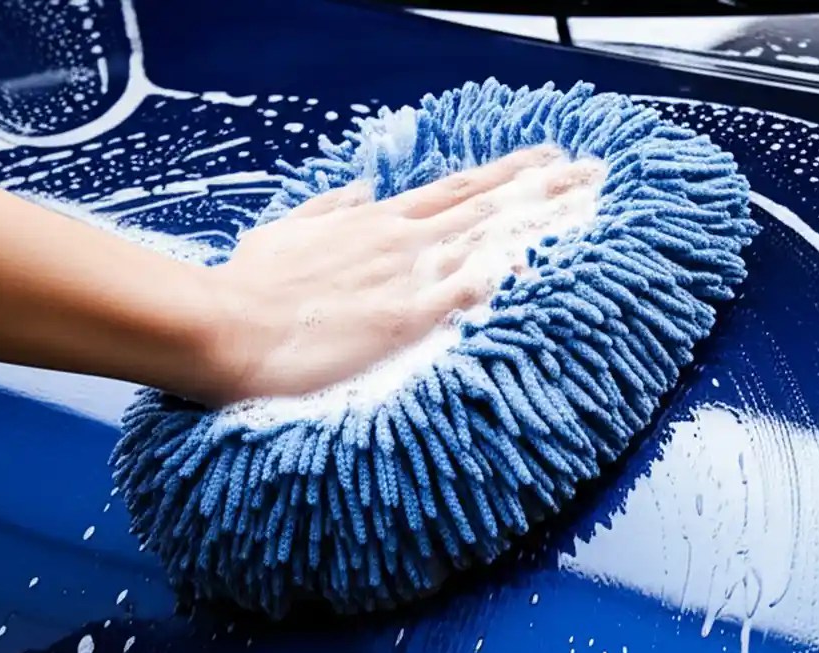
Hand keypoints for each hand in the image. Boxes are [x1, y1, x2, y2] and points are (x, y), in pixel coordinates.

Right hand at [201, 144, 605, 406]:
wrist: (226, 326)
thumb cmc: (247, 286)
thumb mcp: (283, 233)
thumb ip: (326, 211)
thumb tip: (359, 192)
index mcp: (377, 221)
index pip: (458, 189)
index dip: (506, 174)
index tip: (545, 160)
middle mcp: (403, 239)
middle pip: (489, 205)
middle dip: (545, 187)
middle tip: (593, 173)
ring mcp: (409, 275)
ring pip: (491, 237)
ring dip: (542, 220)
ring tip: (588, 204)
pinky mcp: (407, 318)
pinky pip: (471, 292)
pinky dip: (509, 274)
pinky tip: (546, 262)